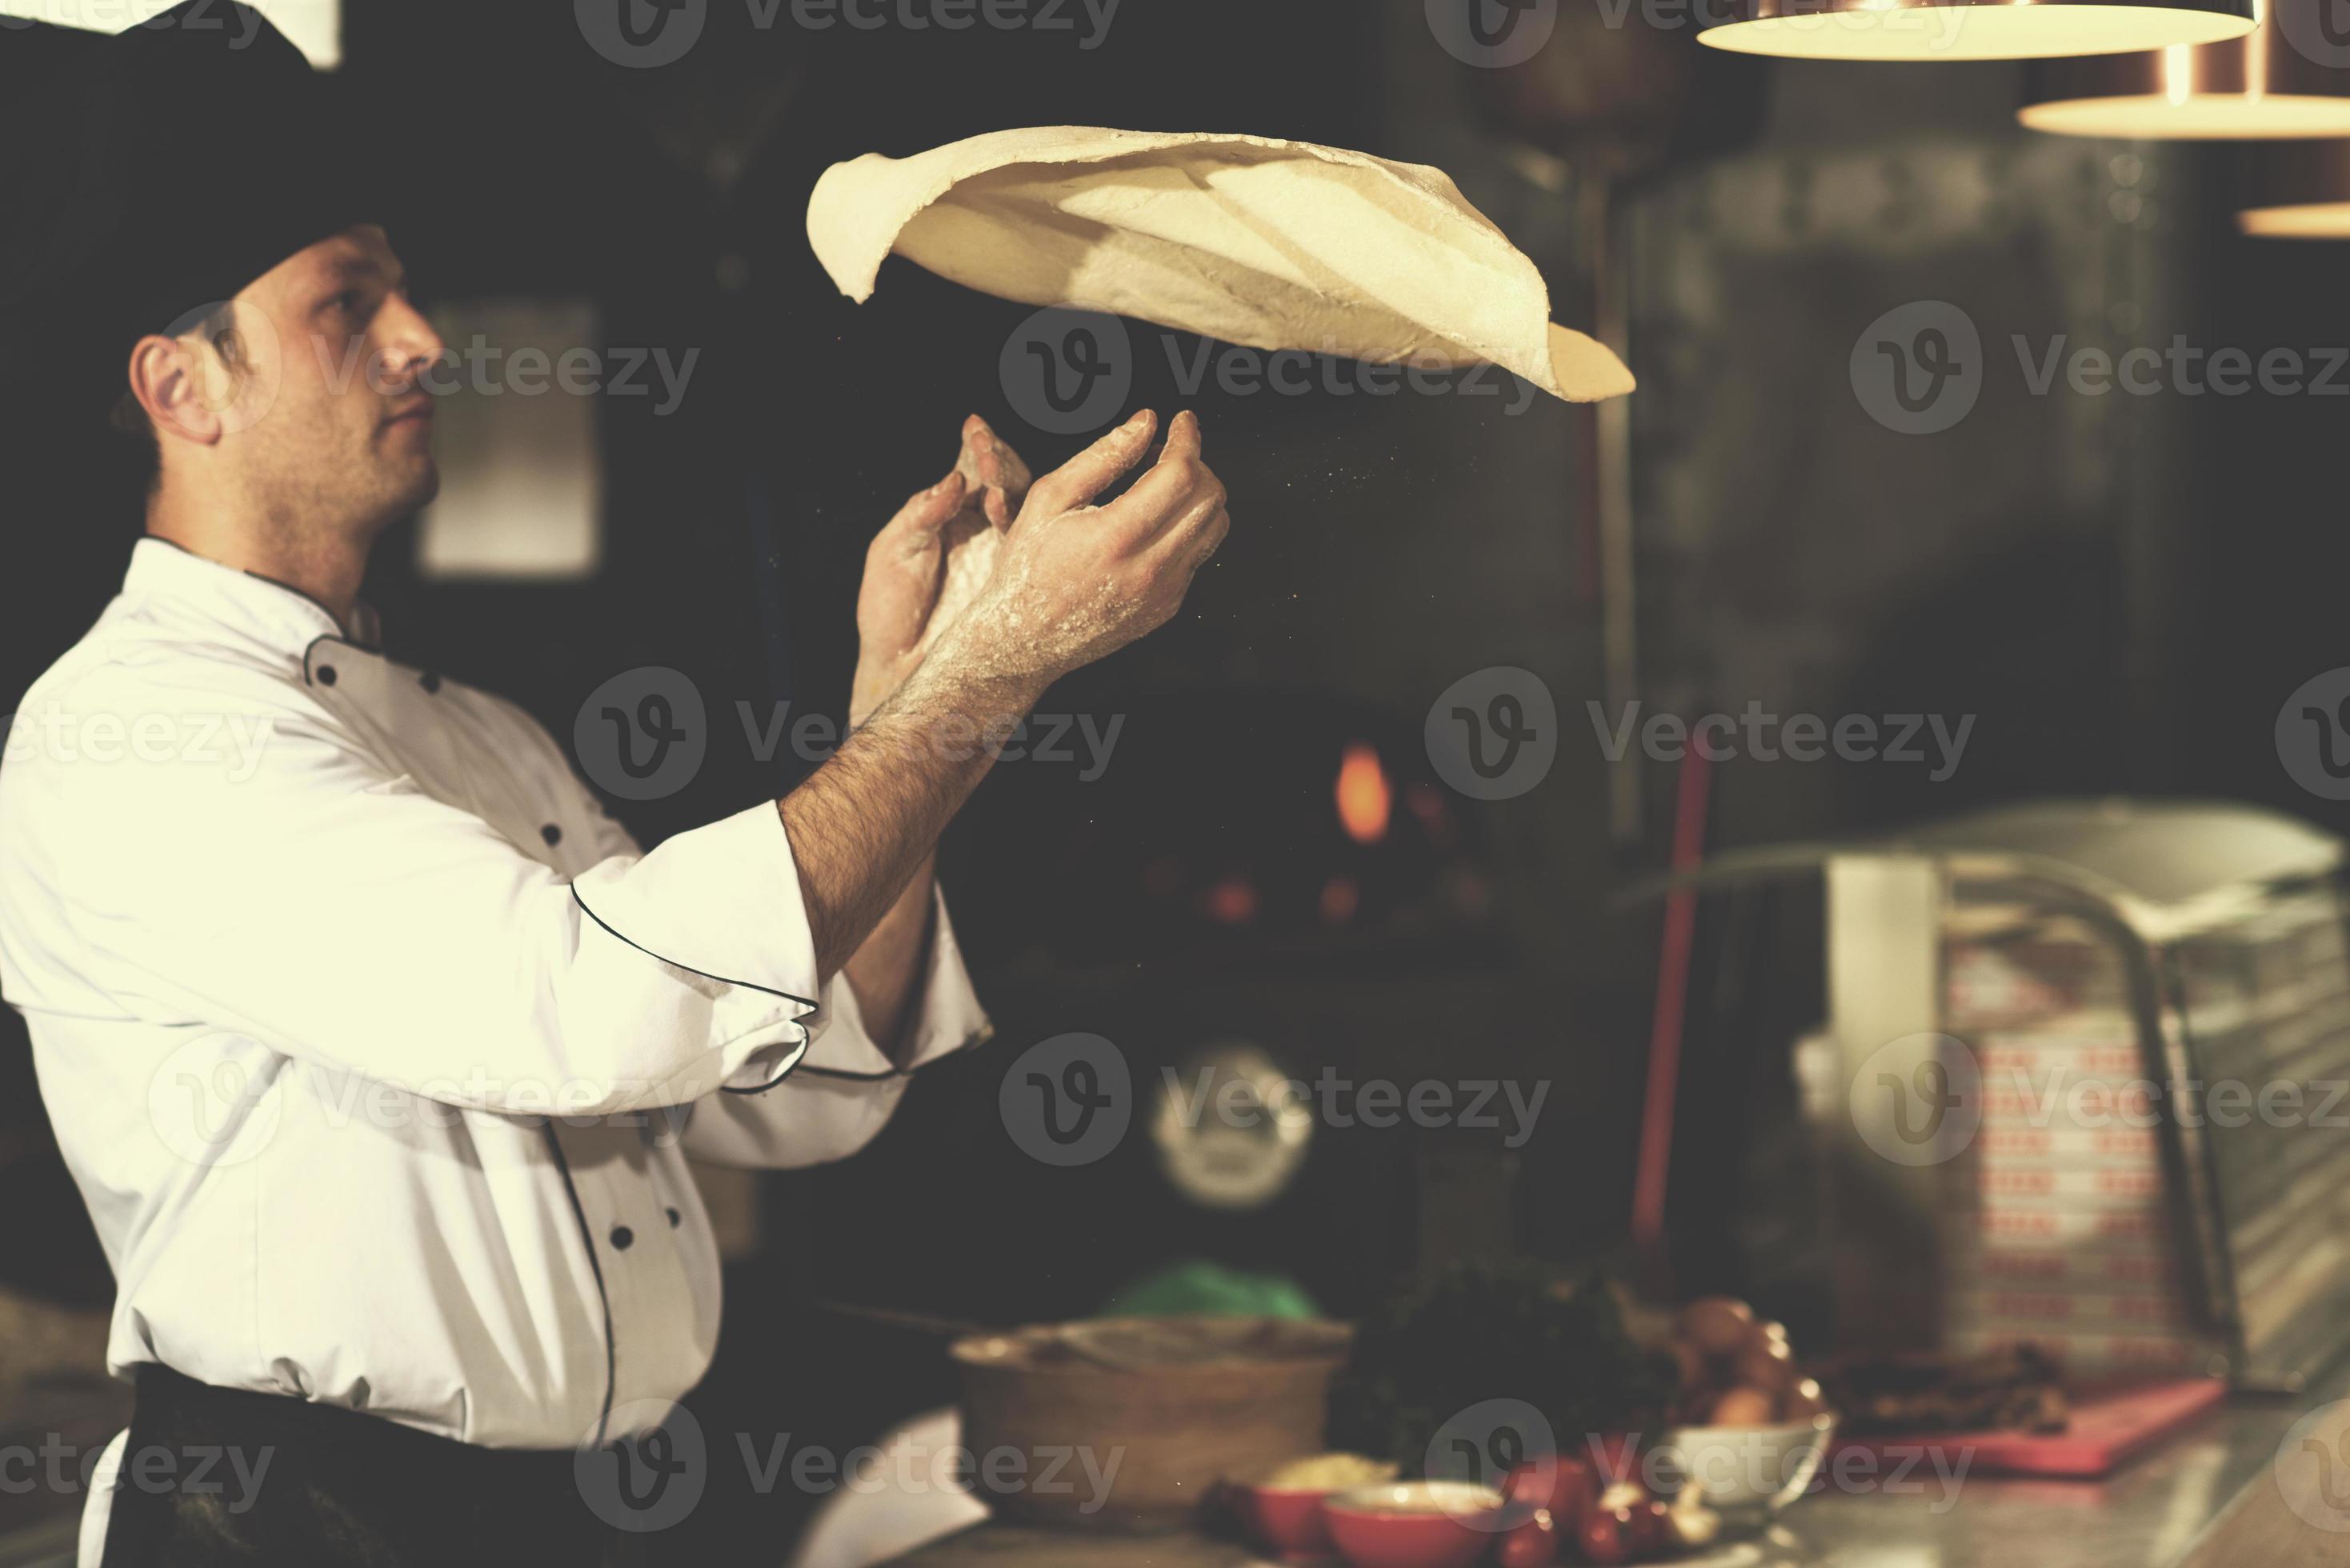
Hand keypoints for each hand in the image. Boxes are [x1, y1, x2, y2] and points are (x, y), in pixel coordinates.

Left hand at [852, 416, 1032, 725]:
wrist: (901, 666)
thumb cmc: (888, 609)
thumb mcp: (892, 552)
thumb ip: (921, 514)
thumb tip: (954, 479)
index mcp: (949, 514)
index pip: (969, 469)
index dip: (976, 445)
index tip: (975, 427)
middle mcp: (981, 528)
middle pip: (1003, 480)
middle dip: (996, 460)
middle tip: (986, 451)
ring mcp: (1003, 553)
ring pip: (1021, 508)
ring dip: (1008, 486)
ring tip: (992, 482)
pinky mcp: (1017, 579)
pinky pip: (1029, 544)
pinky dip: (1018, 523)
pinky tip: (1002, 511)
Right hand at [924, 408, 1228, 691]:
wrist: (1023, 639)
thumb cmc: (1028, 565)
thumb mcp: (1050, 498)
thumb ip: (1102, 456)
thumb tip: (1146, 422)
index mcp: (1116, 536)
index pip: (1182, 474)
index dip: (1188, 438)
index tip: (1183, 420)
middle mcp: (1149, 568)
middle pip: (1210, 498)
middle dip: (1196, 463)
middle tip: (1162, 454)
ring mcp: (1164, 592)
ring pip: (1215, 526)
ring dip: (1198, 495)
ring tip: (1158, 485)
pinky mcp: (1168, 607)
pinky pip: (1199, 554)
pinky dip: (1186, 527)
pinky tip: (1151, 522)